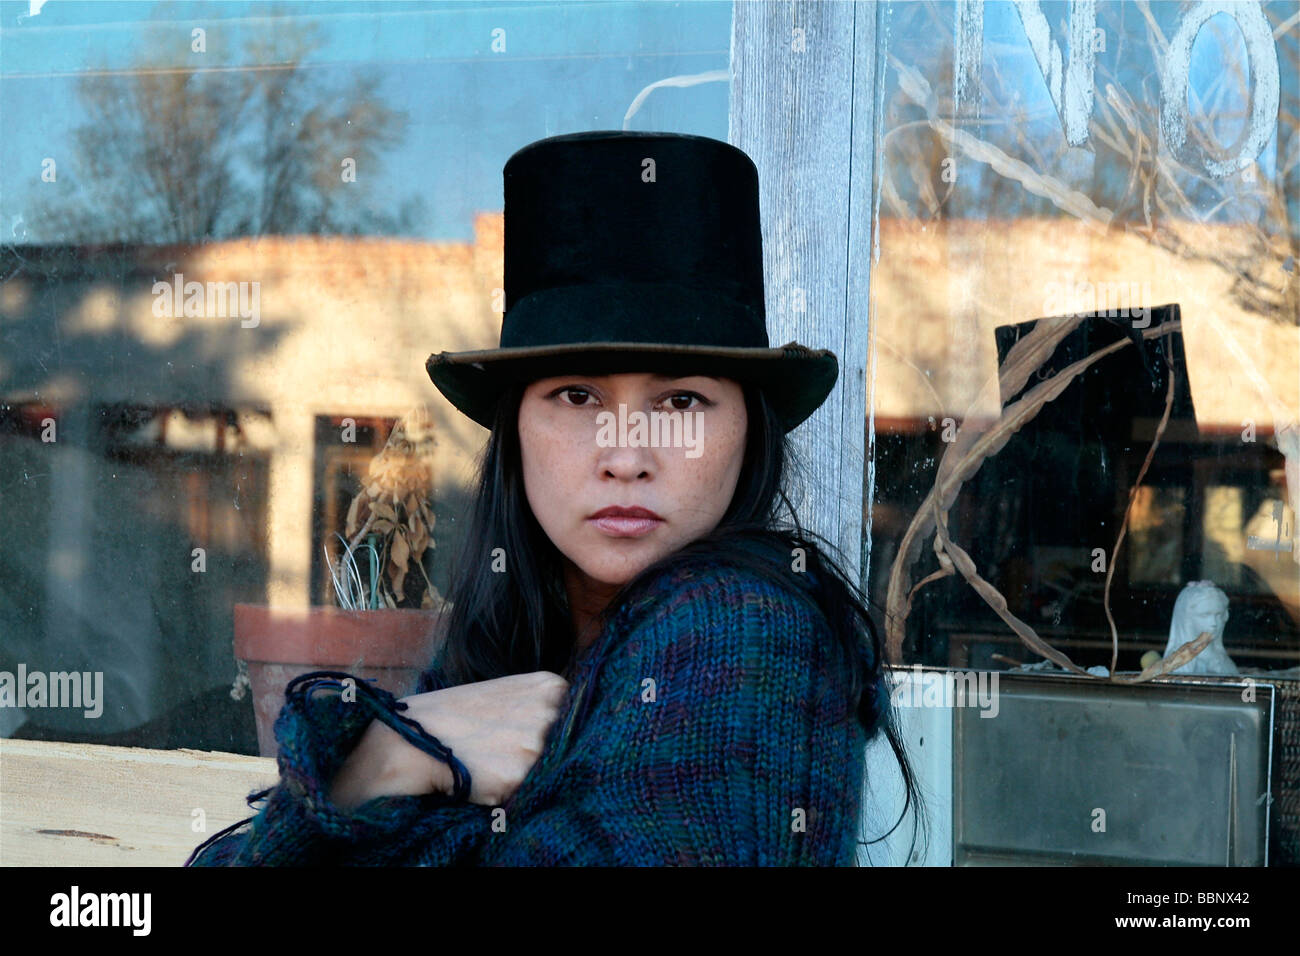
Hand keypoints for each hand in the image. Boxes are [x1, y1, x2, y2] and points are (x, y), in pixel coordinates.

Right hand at [328, 671, 569, 810]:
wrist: (411, 739)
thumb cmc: (457, 715)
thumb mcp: (507, 693)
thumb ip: (542, 707)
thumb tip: (572, 729)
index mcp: (551, 686)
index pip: (576, 718)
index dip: (551, 731)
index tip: (525, 732)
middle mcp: (549, 713)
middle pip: (563, 747)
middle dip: (537, 753)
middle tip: (499, 747)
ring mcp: (535, 746)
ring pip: (543, 772)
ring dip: (520, 774)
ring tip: (487, 760)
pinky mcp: (517, 778)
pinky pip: (523, 792)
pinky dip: (505, 791)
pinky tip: (482, 776)